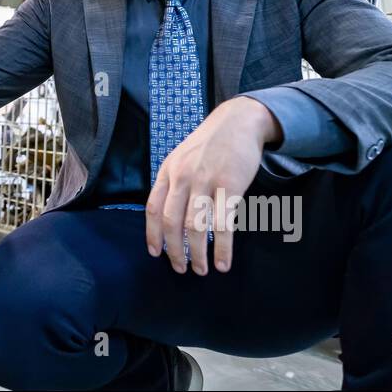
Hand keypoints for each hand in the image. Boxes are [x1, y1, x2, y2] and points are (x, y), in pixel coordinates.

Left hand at [144, 96, 279, 275]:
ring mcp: (206, 180)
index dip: (152, 234)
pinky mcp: (230, 185)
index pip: (152, 208)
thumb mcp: (182, 157)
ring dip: (197, 254)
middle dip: (174, 250)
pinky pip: (222, 224)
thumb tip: (167, 216)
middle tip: (180, 268)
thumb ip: (174, 182)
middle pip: (171, 222)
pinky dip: (222, 248)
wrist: (238, 121)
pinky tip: (223, 263)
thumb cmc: (210, 144)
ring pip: (195, 227)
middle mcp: (183, 176)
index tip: (155, 254)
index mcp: (168, 171)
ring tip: (201, 270)